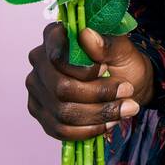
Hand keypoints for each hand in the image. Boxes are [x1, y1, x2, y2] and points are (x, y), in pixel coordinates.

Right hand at [25, 22, 153, 141]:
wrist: (126, 86)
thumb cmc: (122, 63)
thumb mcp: (123, 50)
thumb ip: (106, 43)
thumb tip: (86, 35)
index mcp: (55, 36)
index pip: (56, 55)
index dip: (81, 69)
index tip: (105, 69)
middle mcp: (39, 61)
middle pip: (61, 88)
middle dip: (98, 94)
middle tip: (126, 91)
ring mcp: (37, 88)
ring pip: (62, 112)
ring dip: (98, 114)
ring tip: (125, 109)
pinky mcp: (40, 112)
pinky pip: (59, 129)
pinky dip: (88, 130)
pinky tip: (107, 123)